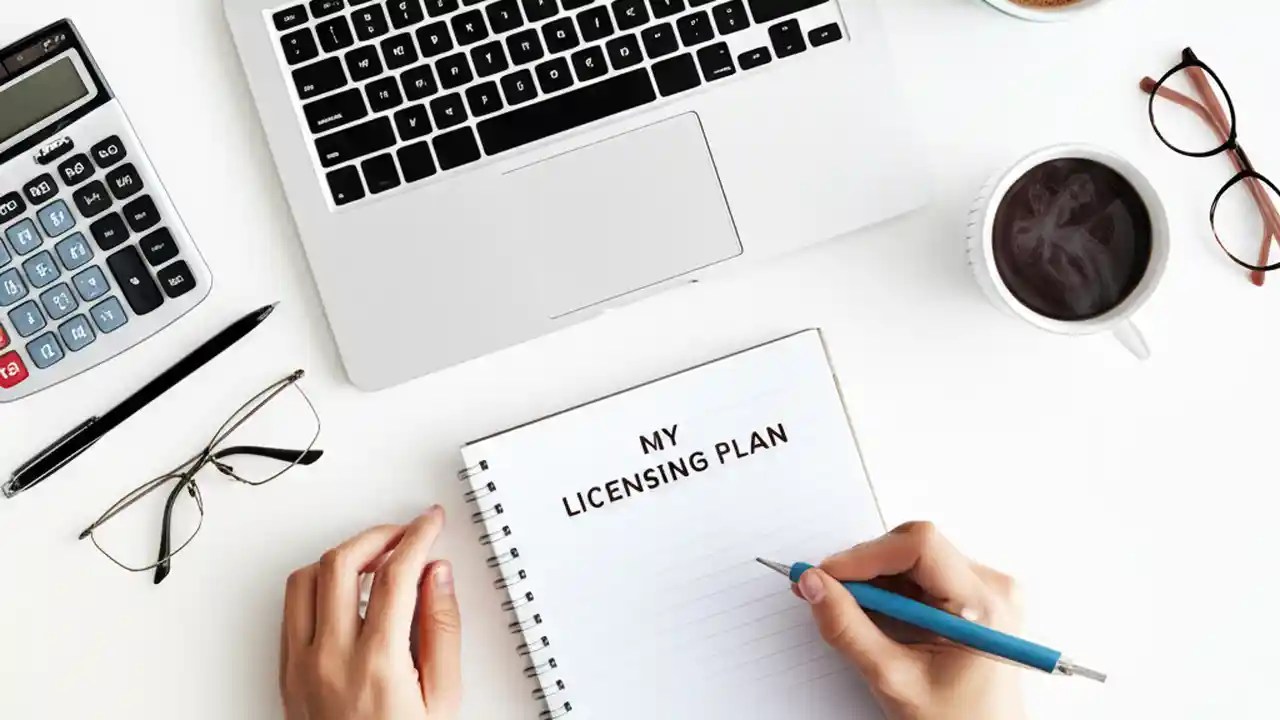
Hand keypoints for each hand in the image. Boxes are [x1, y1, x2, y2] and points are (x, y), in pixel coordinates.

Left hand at [280, 506, 461, 719]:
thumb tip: (438, 576)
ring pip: (305, 579)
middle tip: (405, 534)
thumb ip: (442, 631)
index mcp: (377, 664)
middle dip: (378, 535)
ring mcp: (301, 666)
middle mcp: (330, 659)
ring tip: (374, 560)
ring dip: (341, 557)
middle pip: (341, 563)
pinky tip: (344, 592)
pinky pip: (291, 610)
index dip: (417, 536)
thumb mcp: (443, 699)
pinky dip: (317, 586)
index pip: (395, 574)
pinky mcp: (286, 674)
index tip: (430, 523)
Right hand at [797, 522, 1025, 719]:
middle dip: (864, 565)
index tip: (827, 575)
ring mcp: (985, 589)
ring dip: (873, 577)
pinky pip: (922, 572)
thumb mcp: (894, 680)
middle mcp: (992, 587)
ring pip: (913, 556)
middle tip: (825, 589)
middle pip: (914, 546)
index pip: (920, 546)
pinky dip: (889, 587)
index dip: (866, 555)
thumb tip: (814, 585)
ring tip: (846, 607)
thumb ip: (848, 630)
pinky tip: (872, 612)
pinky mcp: (972, 594)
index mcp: (983, 606)